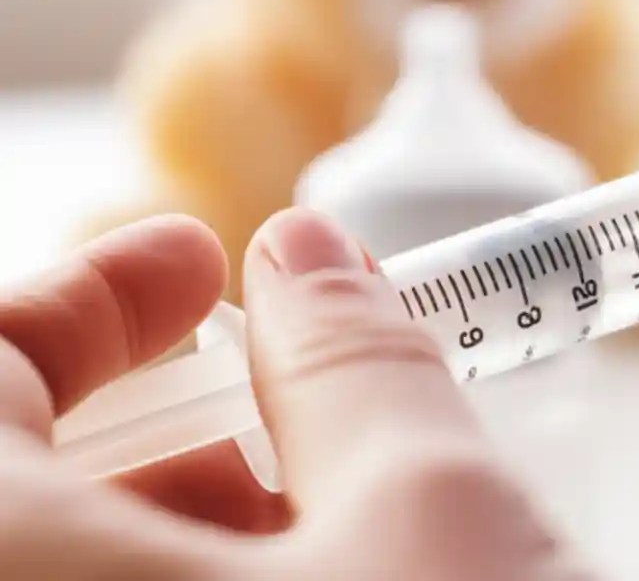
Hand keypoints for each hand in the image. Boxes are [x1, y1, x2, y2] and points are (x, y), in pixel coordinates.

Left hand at [0, 212, 592, 578]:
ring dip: (204, 515)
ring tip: (349, 510)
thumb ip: (351, 360)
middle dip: (170, 417)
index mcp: (26, 573)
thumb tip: (312, 259)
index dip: (79, 300)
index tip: (193, 263)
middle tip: (298, 391)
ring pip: (89, 574)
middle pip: (25, 491)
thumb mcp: (429, 511)